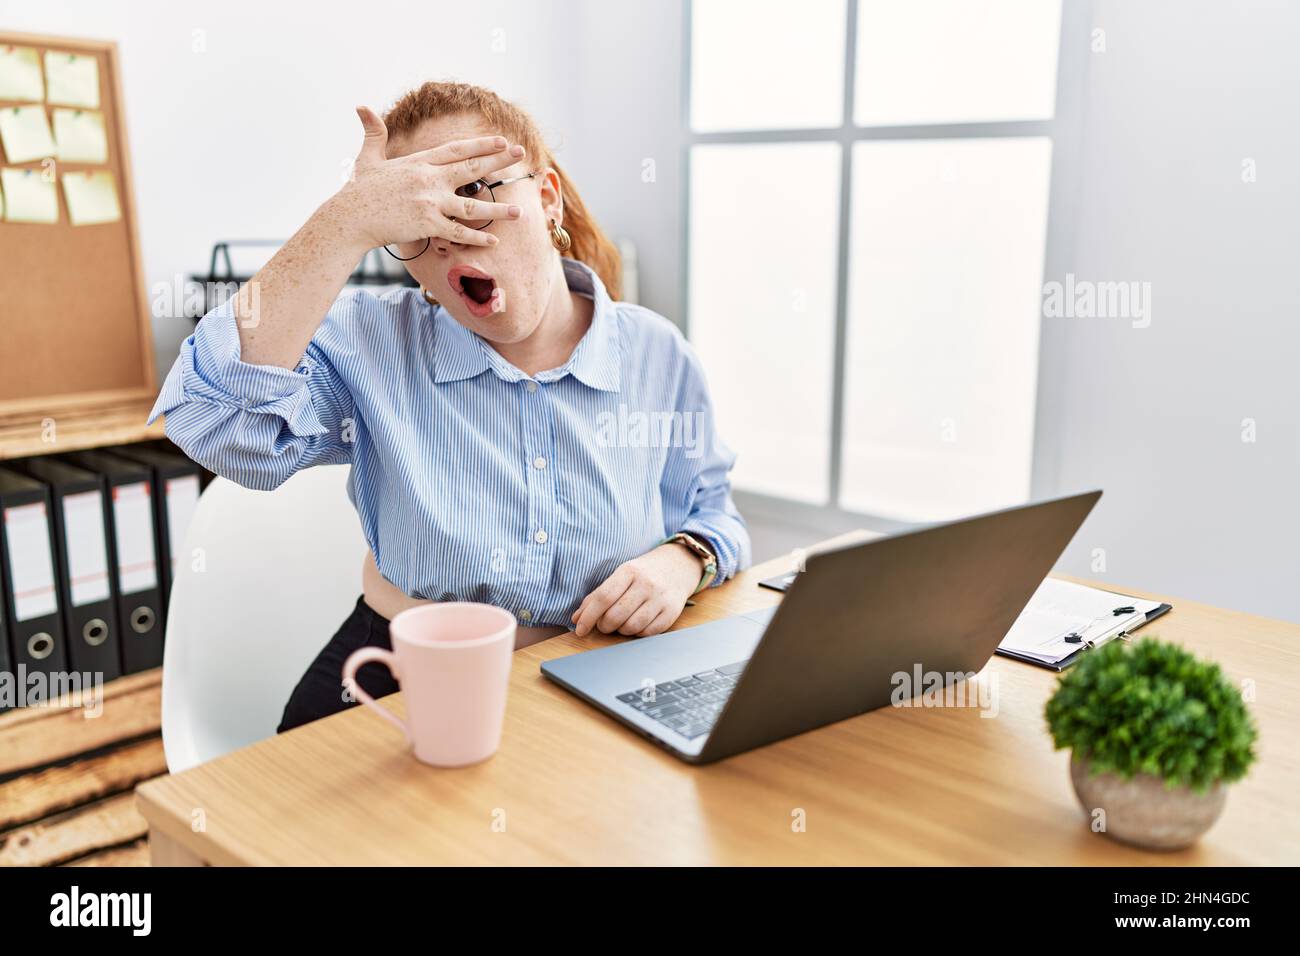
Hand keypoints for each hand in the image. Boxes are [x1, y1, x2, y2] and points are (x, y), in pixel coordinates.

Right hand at [328, 105, 524, 250]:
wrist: (350, 217)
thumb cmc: (360, 190)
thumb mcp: (368, 157)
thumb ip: (373, 133)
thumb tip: (361, 106)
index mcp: (420, 162)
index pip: (458, 149)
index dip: (481, 144)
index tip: (502, 141)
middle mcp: (429, 179)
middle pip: (471, 168)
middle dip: (499, 161)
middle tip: (522, 153)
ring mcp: (430, 202)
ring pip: (472, 205)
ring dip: (498, 210)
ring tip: (519, 212)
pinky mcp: (427, 224)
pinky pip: (458, 232)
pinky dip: (476, 238)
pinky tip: (494, 241)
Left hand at [572, 544, 702, 637]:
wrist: (679, 566)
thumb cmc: (643, 573)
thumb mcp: (621, 575)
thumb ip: (598, 595)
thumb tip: (576, 618)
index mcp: (629, 571)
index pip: (604, 597)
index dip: (588, 616)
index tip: (579, 629)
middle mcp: (646, 584)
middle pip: (615, 615)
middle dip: (604, 626)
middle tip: (604, 624)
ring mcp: (661, 598)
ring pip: (631, 627)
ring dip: (620, 630)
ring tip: (621, 623)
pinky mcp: (672, 612)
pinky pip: (647, 632)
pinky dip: (637, 633)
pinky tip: (637, 624)